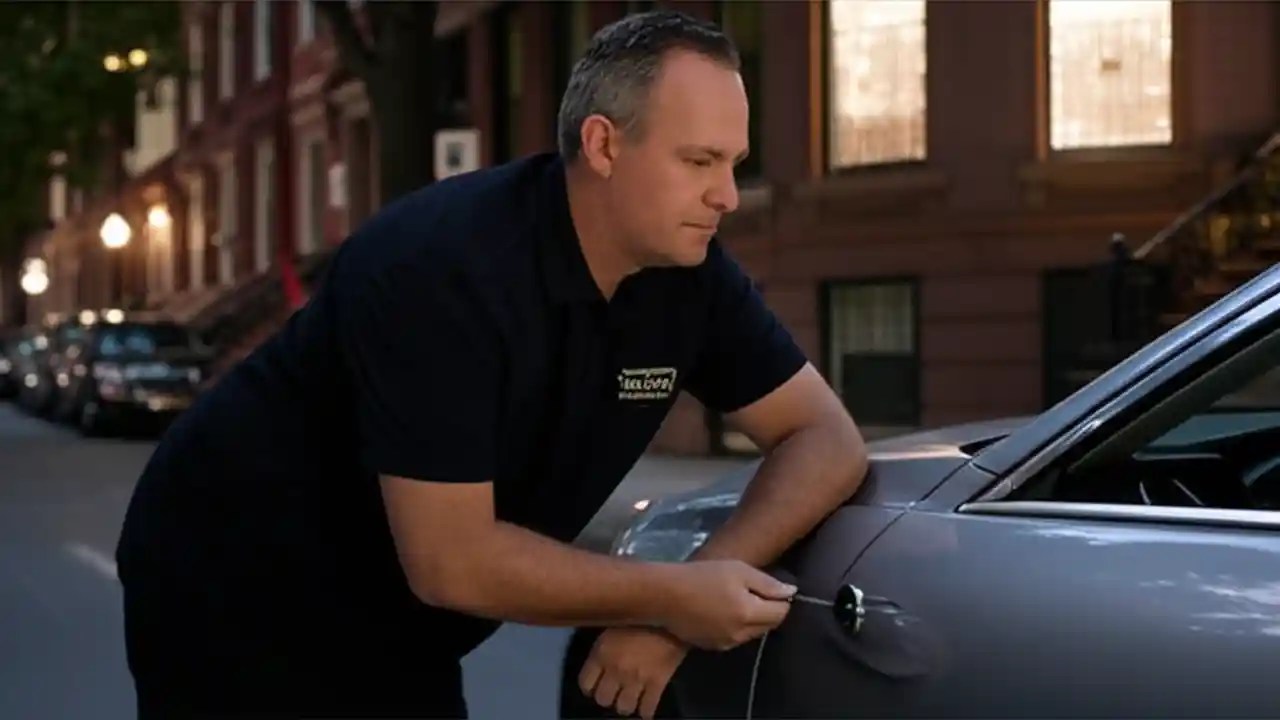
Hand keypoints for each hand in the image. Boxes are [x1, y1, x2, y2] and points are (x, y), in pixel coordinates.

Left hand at [578, 627, 687, 718]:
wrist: (671, 612)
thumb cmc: (640, 616)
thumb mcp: (612, 626)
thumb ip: (603, 648)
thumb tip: (598, 664)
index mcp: (601, 653)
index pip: (585, 684)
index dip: (590, 687)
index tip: (597, 685)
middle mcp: (615, 669)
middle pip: (603, 700)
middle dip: (608, 697)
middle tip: (616, 691)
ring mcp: (636, 678)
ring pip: (623, 708)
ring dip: (627, 704)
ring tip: (631, 698)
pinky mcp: (657, 683)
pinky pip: (647, 709)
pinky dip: (646, 711)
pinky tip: (646, 707)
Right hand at [661, 560, 795, 650]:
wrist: (664, 596)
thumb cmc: (702, 576)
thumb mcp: (738, 570)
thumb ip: (767, 583)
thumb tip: (791, 592)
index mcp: (749, 613)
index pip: (782, 612)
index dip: (781, 598)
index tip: (770, 585)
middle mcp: (742, 634)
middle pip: (770, 624)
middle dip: (768, 609)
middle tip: (753, 590)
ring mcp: (727, 643)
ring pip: (754, 632)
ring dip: (753, 619)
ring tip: (736, 599)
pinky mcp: (714, 647)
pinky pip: (737, 637)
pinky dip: (738, 626)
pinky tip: (723, 611)